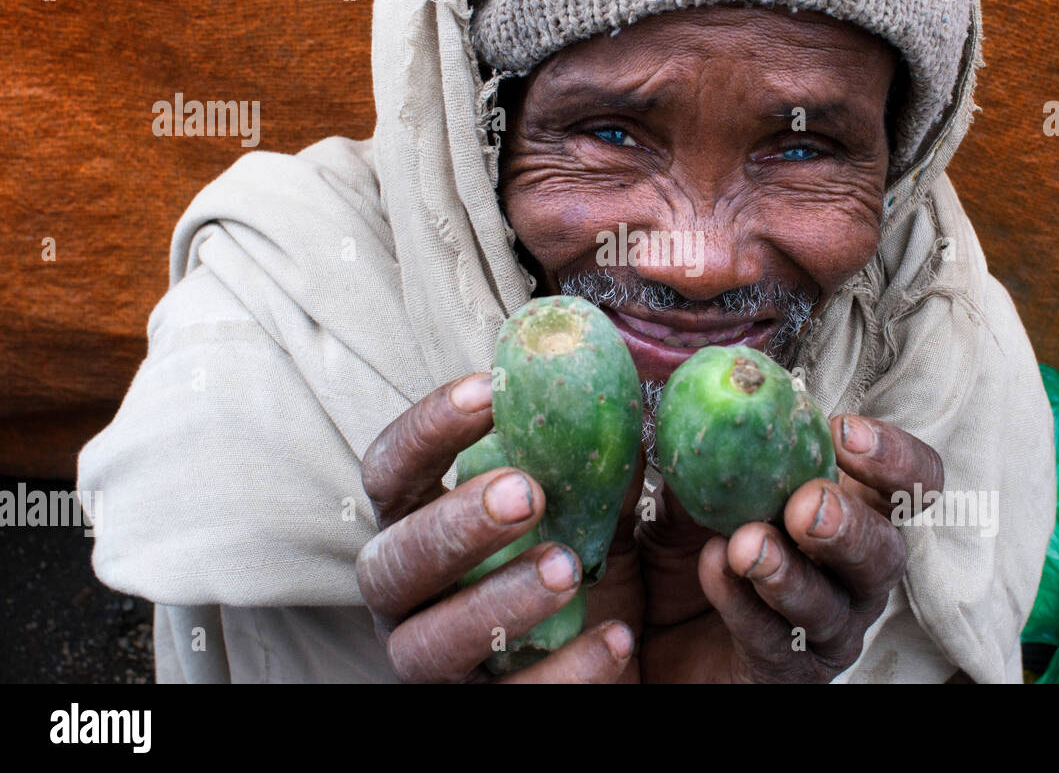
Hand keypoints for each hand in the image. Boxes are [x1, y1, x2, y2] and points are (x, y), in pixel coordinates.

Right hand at [355, 372, 637, 682]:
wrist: (621, 666)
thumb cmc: (572, 564)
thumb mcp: (586, 511)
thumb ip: (592, 463)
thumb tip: (623, 394)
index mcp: (416, 527)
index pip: (391, 471)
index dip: (427, 429)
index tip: (489, 391)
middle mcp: (405, 597)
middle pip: (392, 561)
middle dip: (454, 525)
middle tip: (526, 493)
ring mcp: (433, 663)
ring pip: (430, 644)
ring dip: (495, 602)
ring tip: (566, 567)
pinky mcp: (478, 712)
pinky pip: (506, 702)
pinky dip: (562, 674)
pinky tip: (619, 636)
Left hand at [636, 413, 943, 682]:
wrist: (637, 646)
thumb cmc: (677, 561)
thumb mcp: (677, 498)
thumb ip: (695, 457)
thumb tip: (685, 397)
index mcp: (844, 512)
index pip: (907, 484)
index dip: (895, 457)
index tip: (845, 431)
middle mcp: (850, 574)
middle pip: (888, 551)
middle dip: (850, 525)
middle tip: (807, 504)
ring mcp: (823, 628)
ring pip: (837, 607)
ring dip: (792, 573)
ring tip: (746, 545)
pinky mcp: (786, 672)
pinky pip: (777, 643)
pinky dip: (743, 605)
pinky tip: (713, 571)